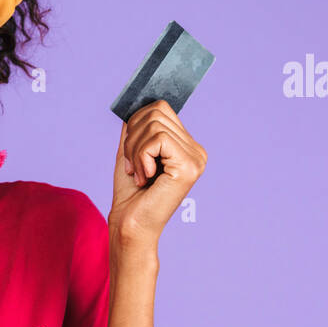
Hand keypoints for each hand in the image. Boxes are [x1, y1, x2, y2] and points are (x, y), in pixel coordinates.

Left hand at [109, 99, 206, 243]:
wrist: (130, 224)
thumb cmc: (130, 193)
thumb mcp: (130, 151)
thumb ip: (137, 127)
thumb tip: (137, 102)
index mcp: (187, 146)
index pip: (160, 108)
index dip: (135, 125)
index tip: (131, 155)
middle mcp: (197, 151)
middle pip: (156, 111)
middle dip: (133, 137)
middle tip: (133, 166)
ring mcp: (197, 159)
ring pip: (155, 124)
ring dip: (135, 150)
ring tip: (139, 174)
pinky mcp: (190, 166)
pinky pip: (157, 139)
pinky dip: (140, 157)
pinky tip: (145, 178)